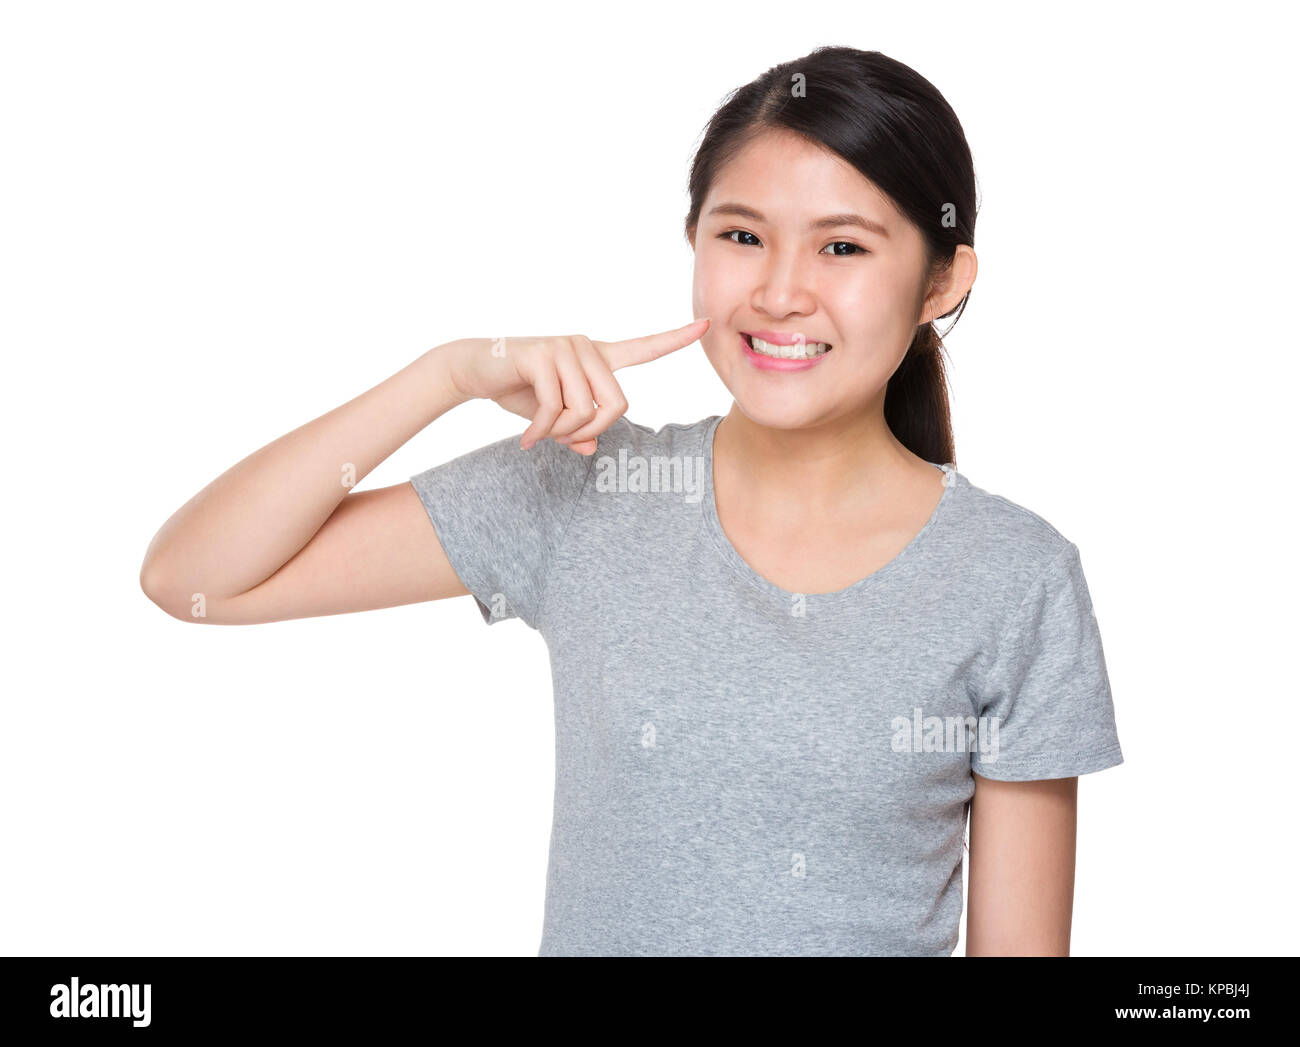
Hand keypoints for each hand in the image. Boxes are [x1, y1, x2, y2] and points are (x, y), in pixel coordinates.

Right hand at [443, 319, 709, 454]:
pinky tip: (527, 439)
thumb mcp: (553, 417)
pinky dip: (542, 432)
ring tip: (540, 434)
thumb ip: (576, 431)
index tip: (707, 325)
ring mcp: (564, 347)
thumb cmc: (518, 391)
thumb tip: (589, 447)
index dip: (675, 340)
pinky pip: (554, 408)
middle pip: (617, 406)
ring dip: (561, 433)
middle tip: (561, 438)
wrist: (474, 370)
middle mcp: (586, 347)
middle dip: (591, 432)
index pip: (643, 348)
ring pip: (585, 411)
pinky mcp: (542, 356)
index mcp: (597, 357)